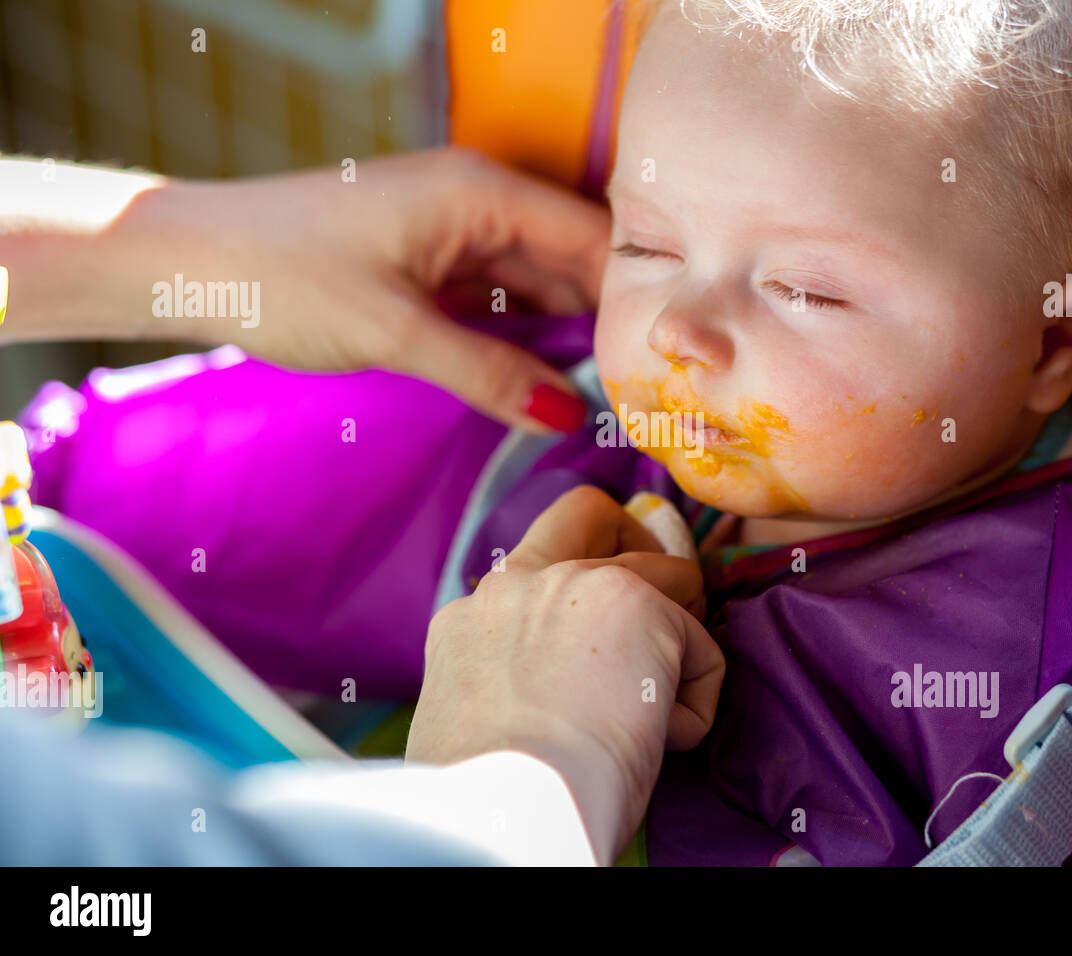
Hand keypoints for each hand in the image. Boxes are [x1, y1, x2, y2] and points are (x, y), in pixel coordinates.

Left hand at [179, 148, 609, 430]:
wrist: (189, 263)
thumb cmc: (284, 276)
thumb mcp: (395, 332)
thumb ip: (487, 373)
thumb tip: (563, 417)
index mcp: (482, 193)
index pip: (593, 240)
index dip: (629, 303)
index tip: (653, 370)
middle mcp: (479, 204)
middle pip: (572, 263)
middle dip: (601, 327)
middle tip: (632, 400)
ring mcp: (454, 233)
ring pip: (537, 286)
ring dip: (561, 339)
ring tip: (594, 404)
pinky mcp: (430, 264)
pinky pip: (497, 301)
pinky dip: (519, 340)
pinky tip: (536, 386)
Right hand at [405, 486, 724, 864]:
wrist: (501, 813)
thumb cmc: (491, 798)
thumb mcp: (480, 720)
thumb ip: (513, 674)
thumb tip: (560, 691)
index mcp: (472, 619)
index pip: (533, 555)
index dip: (583, 568)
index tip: (604, 621)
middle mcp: (520, 582)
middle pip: (596, 515)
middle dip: (640, 558)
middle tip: (661, 626)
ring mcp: (582, 583)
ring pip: (673, 580)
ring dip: (678, 651)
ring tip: (651, 721)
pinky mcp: (642, 607)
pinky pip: (703, 654)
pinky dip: (692, 710)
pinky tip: (655, 744)